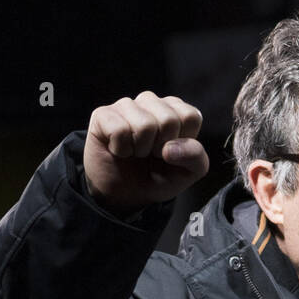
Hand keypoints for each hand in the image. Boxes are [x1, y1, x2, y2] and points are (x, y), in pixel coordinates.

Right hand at [83, 91, 208, 213]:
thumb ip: (195, 157)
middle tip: (150, 154)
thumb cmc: (157, 177)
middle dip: (161, 147)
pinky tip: (119, 150)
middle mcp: (151, 102)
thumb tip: (171, 148)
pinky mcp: (103, 114)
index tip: (171, 152)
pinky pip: (119, 130)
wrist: (125, 196)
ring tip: (135, 152)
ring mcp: (126, 106)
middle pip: (168, 119)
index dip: (181, 142)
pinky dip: (121, 150)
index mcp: (175, 110)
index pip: (190, 116)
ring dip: (140, 149)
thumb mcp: (188, 172)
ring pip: (144, 125)